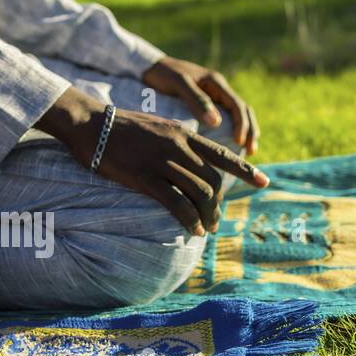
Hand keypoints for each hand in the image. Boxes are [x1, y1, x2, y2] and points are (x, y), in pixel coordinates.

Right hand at [36, 87, 268, 234]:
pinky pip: (176, 203)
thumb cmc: (121, 129)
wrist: (91, 124)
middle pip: (212, 180)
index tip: (263, 181)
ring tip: (207, 229)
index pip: (222, 154)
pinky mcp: (145, 177)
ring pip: (198, 193)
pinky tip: (193, 230)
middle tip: (216, 221)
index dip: (245, 170)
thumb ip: (177, 142)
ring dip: (207, 216)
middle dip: (218, 204)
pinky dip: (189, 219)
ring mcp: (162, 162)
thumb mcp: (158, 127)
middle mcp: (178, 147)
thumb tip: (191, 159)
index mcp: (183, 134)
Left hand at [142, 55, 258, 154]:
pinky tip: (229, 146)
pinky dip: (231, 131)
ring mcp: (214, 96)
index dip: (242, 125)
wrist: (150, 68)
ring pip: (236, 115)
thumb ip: (196, 100)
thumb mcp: (178, 84)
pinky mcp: (206, 104)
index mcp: (216, 82)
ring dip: (245, 131)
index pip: (237, 105)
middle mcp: (219, 89)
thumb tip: (216, 122)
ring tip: (247, 152)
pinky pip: (224, 117)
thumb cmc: (163, 74)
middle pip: (243, 111)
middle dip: (250, 131)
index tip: (240, 142)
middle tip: (251, 152)